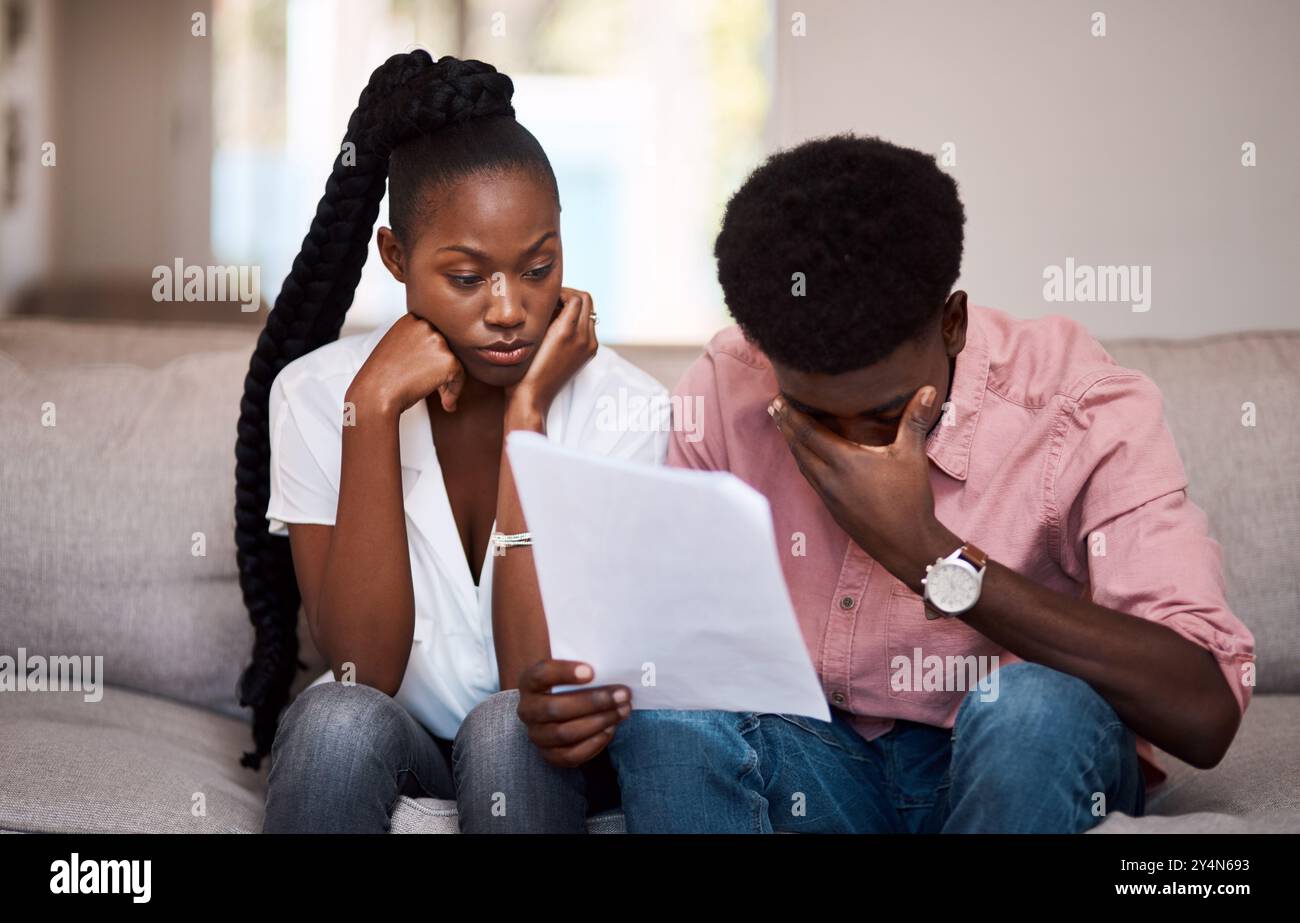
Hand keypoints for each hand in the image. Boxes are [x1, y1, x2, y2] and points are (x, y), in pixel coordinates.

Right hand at [349, 313, 464, 413]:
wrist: (376, 394)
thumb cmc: (382, 378)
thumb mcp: (396, 349)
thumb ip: (417, 345)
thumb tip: (440, 357)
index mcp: (411, 320)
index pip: (432, 335)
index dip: (432, 356)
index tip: (425, 372)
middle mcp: (425, 326)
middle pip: (445, 346)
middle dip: (441, 367)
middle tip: (433, 388)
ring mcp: (438, 341)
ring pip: (454, 361)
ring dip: (449, 380)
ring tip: (441, 397)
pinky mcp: (448, 359)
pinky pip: (460, 376)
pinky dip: (455, 391)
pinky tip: (446, 403)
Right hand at [505, 287, 597, 419]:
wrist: (531, 396)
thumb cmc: (523, 366)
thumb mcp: (532, 334)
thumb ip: (546, 314)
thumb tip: (551, 298)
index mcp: (568, 332)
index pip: (576, 297)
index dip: (561, 291)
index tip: (547, 296)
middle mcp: (583, 338)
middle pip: (587, 302)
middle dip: (570, 297)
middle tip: (552, 301)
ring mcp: (589, 347)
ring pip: (589, 314)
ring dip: (575, 309)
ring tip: (554, 315)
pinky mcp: (588, 354)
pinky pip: (588, 328)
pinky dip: (577, 322)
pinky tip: (559, 328)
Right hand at [516, 659, 631, 767]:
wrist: (561, 709)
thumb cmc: (571, 685)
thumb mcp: (572, 670)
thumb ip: (585, 667)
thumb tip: (613, 664)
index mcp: (529, 683)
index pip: (541, 675)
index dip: (564, 672)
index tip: (591, 671)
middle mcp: (528, 710)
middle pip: (556, 709)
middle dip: (593, 702)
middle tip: (622, 695)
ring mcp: (537, 735)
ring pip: (565, 733)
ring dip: (599, 722)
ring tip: (622, 711)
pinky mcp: (550, 755)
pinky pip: (571, 755)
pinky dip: (593, 743)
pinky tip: (610, 729)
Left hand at [768, 385, 958, 592]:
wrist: (906, 544)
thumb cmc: (910, 500)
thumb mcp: (912, 456)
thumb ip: (914, 420)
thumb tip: (929, 389)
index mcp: (844, 462)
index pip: (809, 433)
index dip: (792, 415)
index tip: (779, 399)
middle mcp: (829, 478)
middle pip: (798, 447)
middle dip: (785, 426)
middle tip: (773, 407)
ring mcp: (828, 496)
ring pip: (802, 465)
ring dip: (791, 444)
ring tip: (784, 428)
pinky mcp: (832, 509)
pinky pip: (810, 479)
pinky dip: (803, 463)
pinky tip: (805, 458)